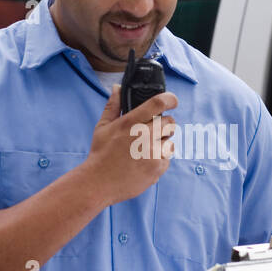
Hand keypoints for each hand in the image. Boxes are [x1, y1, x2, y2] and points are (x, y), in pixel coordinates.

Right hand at [85, 84, 177, 204]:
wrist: (98, 183)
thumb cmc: (100, 153)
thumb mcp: (103, 127)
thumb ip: (113, 106)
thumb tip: (117, 88)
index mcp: (130, 123)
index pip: (158, 103)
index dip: (170, 99)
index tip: (173, 100)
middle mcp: (143, 136)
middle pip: (170, 122)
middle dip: (164, 125)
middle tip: (152, 132)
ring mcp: (152, 153)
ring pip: (170, 142)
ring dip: (162, 144)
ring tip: (145, 150)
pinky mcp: (157, 168)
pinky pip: (167, 158)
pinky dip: (159, 160)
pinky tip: (144, 163)